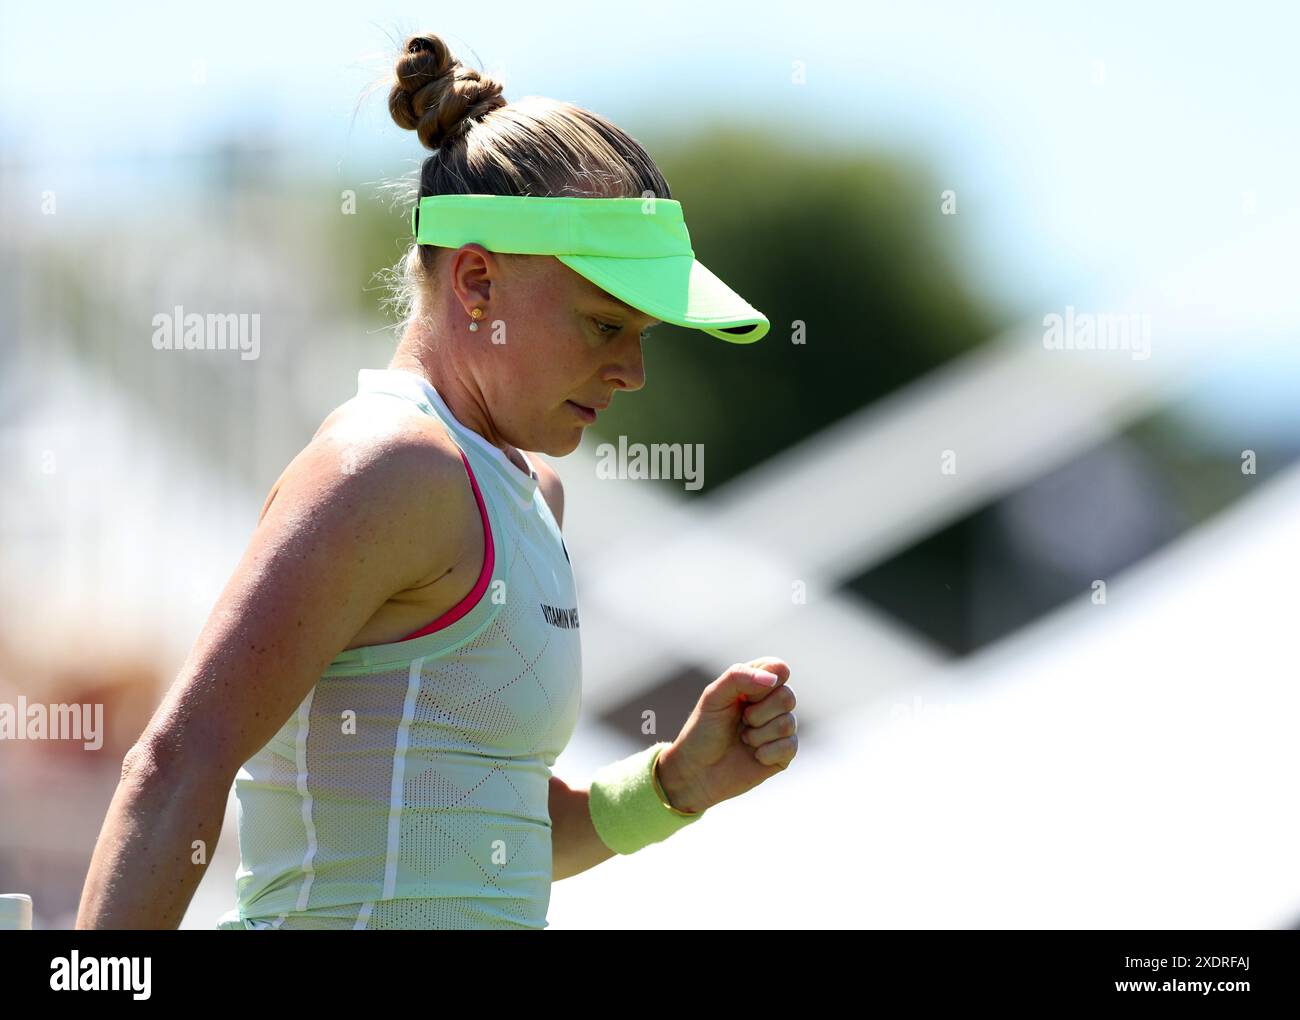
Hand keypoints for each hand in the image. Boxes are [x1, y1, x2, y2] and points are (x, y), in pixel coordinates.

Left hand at [656, 657, 796, 813]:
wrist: (696, 771)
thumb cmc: (703, 730)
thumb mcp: (713, 696)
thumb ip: (739, 677)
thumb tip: (774, 678)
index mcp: (755, 684)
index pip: (779, 669)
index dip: (765, 682)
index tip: (744, 696)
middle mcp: (771, 704)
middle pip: (787, 697)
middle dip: (758, 713)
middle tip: (740, 720)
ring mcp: (779, 729)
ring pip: (788, 723)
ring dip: (758, 734)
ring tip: (743, 739)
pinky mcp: (783, 754)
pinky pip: (790, 746)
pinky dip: (766, 752)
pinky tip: (753, 755)